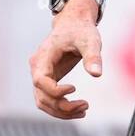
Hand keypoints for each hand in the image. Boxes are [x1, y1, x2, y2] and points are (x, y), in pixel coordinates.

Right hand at [28, 0, 102, 118]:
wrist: (74, 24)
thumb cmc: (81, 30)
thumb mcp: (90, 40)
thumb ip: (92, 56)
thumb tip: (97, 74)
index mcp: (42, 57)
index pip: (40, 81)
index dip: (55, 90)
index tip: (74, 89)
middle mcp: (37, 68)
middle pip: (41, 96)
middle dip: (62, 106)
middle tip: (85, 106)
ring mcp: (40, 75)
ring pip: (43, 102)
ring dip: (61, 111)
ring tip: (84, 110)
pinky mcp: (47, 80)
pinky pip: (49, 100)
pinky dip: (61, 108)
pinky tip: (78, 109)